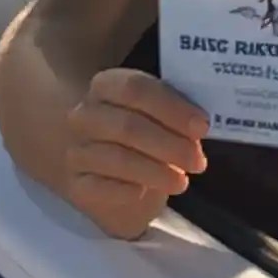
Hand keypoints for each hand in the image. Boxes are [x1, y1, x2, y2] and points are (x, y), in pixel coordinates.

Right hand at [63, 68, 209, 238]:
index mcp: (106, 85)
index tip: (201, 127)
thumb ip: (175, 111)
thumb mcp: (158, 112)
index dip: (172, 108)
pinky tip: (144, 192)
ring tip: (181, 181)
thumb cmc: (145, 129)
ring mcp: (76, 149)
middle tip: (197, 161)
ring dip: (155, 171)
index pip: (136, 88)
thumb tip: (201, 125)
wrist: (111, 163)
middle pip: (128, 126)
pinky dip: (126, 190)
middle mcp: (84, 115)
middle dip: (169, 145)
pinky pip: (100, 187)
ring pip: (116, 159)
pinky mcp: (76, 183)